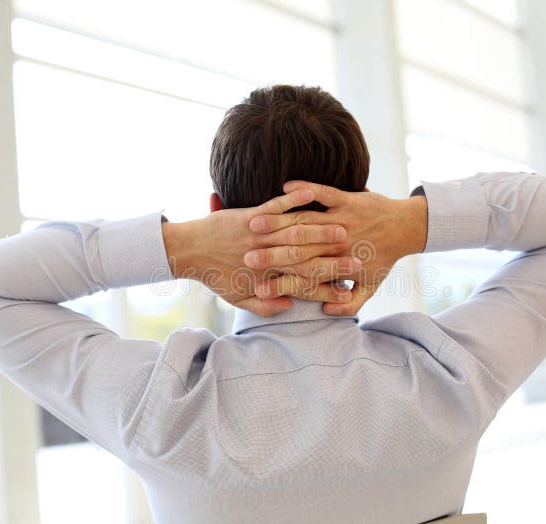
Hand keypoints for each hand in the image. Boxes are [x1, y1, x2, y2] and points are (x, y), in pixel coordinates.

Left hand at [162, 189, 361, 315]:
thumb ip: (264, 305)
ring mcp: (258, 235)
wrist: (186, 251)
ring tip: (343, 229)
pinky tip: (312, 195)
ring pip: (295, 232)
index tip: (350, 284)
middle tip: (359, 256)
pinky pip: (275, 205)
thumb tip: (288, 305)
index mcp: (265, 278)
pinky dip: (294, 199)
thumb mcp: (238, 299)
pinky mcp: (250, 217)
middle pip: (307, 258)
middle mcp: (265, 257)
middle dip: (334, 257)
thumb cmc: (214, 276)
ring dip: (321, 229)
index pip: (305, 283)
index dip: (329, 284)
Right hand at [245, 181, 427, 314]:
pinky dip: (305, 189)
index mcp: (342, 267)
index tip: (258, 290)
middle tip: (245, 259)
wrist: (407, 228)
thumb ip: (349, 303)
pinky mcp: (348, 200)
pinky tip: (286, 186)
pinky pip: (324, 192)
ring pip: (305, 222)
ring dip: (279, 222)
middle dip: (270, 255)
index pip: (306, 279)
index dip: (281, 286)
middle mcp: (340, 245)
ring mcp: (343, 220)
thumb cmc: (385, 258)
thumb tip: (327, 310)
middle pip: (299, 252)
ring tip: (254, 225)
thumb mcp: (371, 287)